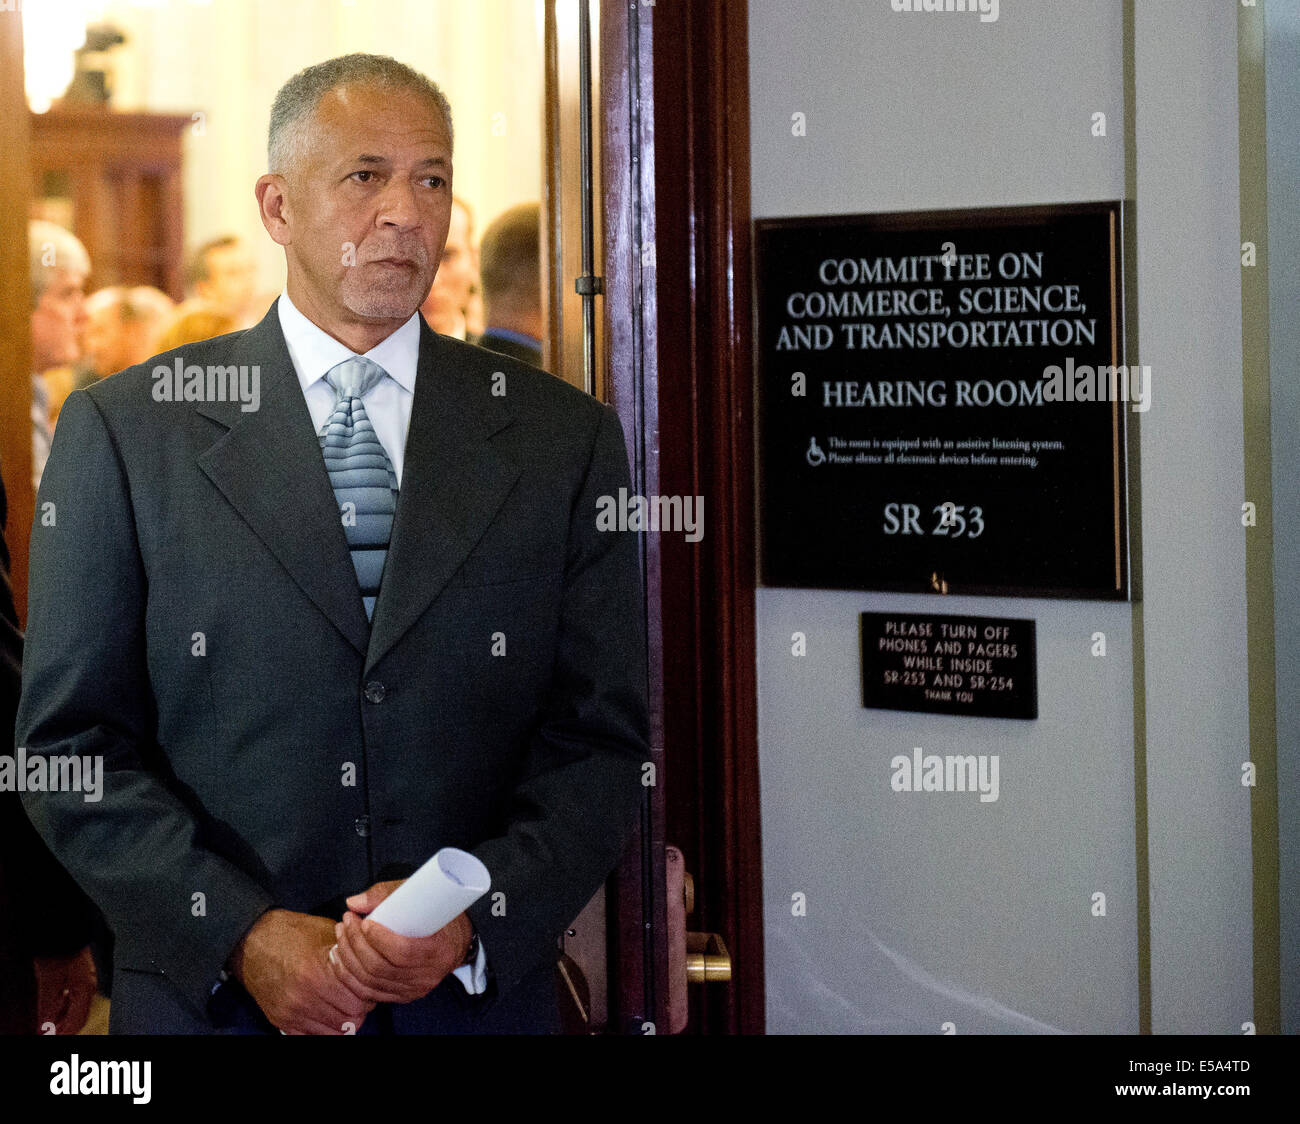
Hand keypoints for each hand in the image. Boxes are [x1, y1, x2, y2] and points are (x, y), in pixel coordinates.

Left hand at [34, 945, 96, 1033]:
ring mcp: (87, 979)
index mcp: (85, 990)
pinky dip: (63, 1005)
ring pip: (76, 1006)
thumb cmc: (59, 951)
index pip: (78, 1021)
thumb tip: (45, 1028)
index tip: (52, 1038)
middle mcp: (90, 986)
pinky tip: (53, 1006)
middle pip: (78, 1015)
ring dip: (62, 1016)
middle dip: (62, 1026)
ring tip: (47, 1021)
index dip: (64, 1033)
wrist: (63, 930)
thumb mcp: (48, 983)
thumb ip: (48, 1008)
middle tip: (47, 1032)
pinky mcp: (82, 974)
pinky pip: (74, 996)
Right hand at [228, 908, 373, 1034]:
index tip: (368, 987)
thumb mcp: (326, 933)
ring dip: (341, 1020)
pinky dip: (323, 1027)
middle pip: (347, 1020)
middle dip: (358, 1009)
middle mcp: (302, 998)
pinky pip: (310, 1036)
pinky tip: (327, 1012)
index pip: (357, 1003)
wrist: (252, 941)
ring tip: (343, 1004)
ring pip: (331, 1032)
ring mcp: (290, 1012)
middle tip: (359, 997)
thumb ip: (351, 951)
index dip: (367, 996)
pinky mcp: (280, 1021)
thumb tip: (374, 962)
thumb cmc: (292, 933)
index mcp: (316, 975)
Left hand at [329, 880, 472, 1004]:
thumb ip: (386, 895)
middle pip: (381, 968)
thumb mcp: (420, 898)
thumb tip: (353, 902)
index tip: (365, 921)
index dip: (379, 938)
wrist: (455, 943)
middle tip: (346, 922)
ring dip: (348, 958)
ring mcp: (413, 989)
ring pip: (371, 981)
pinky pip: (369, 993)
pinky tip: (340, 960)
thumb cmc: (437, 916)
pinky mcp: (401, 996)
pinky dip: (350, 977)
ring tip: (340, 936)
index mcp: (438, 950)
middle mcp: (427, 975)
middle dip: (356, 944)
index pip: (403, 952)